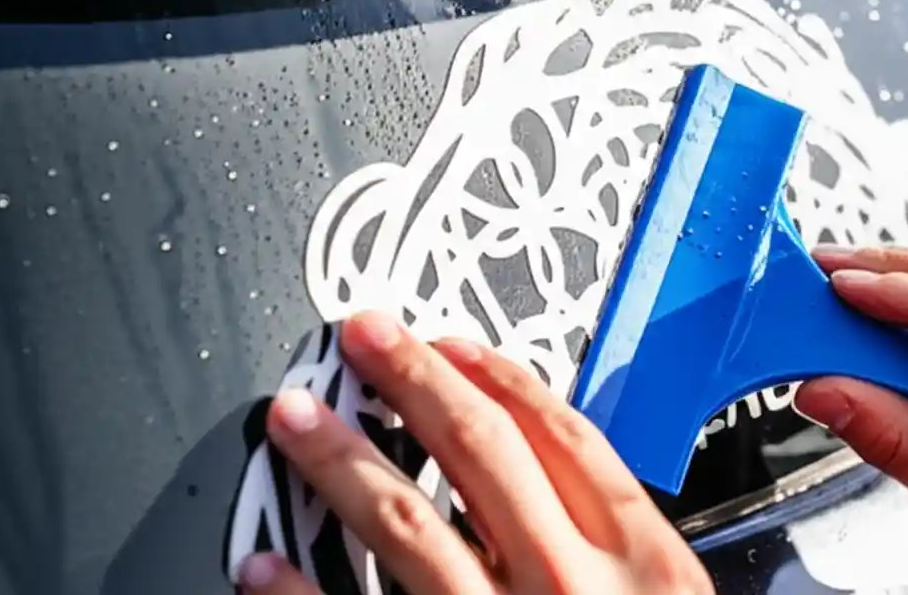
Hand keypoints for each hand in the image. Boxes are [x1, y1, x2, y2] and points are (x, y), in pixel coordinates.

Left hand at [236, 312, 712, 594]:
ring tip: (296, 419)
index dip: (494, 373)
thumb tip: (550, 469)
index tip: (446, 343)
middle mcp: (573, 587)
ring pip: (408, 527)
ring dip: (342, 463)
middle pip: (479, 453)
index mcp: (643, 561)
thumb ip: (620, 540)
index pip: (561, 433)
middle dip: (411, 380)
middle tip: (362, 336)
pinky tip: (264, 566)